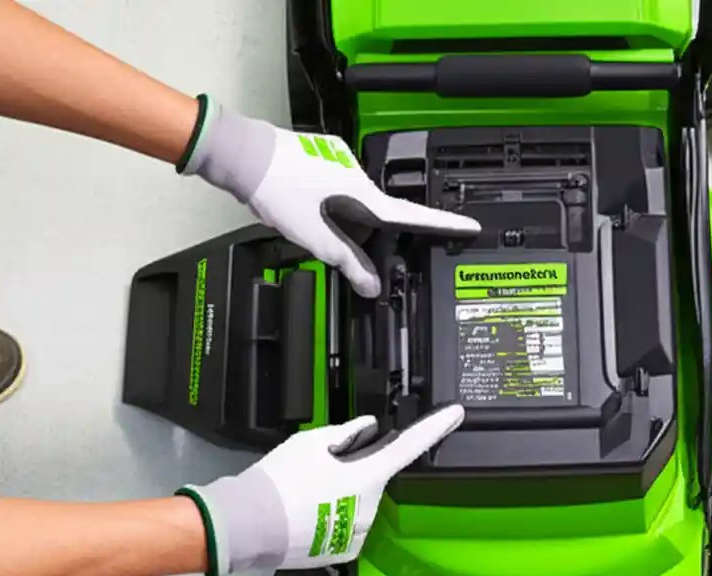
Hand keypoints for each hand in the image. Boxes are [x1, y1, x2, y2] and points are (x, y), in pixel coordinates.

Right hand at [176, 405, 464, 575]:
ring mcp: (359, 534)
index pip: (409, 447)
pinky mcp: (345, 553)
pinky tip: (310, 518)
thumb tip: (367, 429)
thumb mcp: (311, 443)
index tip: (456, 414)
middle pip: (374, 481)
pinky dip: (336, 520)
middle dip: (356, 474)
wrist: (246, 525)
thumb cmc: (279, 480)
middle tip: (319, 474)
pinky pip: (350, 528)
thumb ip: (346, 434)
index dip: (435, 428)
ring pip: (362, 506)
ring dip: (345, 499)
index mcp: (366, 477)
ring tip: (308, 498)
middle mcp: (371, 508)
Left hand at [178, 98, 479, 297]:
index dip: (443, 224)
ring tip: (303, 218)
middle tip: (332, 242)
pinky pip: (335, 184)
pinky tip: (299, 203)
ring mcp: (339, 161)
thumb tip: (370, 285)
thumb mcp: (313, 236)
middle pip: (374, 212)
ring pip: (352, 199)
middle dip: (360, 231)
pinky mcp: (322, 155)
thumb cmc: (276, 189)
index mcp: (361, 193)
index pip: (411, 215)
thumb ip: (346, 261)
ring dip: (338, 215)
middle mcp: (356, 173)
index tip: (468, 226)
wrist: (243, 153)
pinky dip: (324, 198)